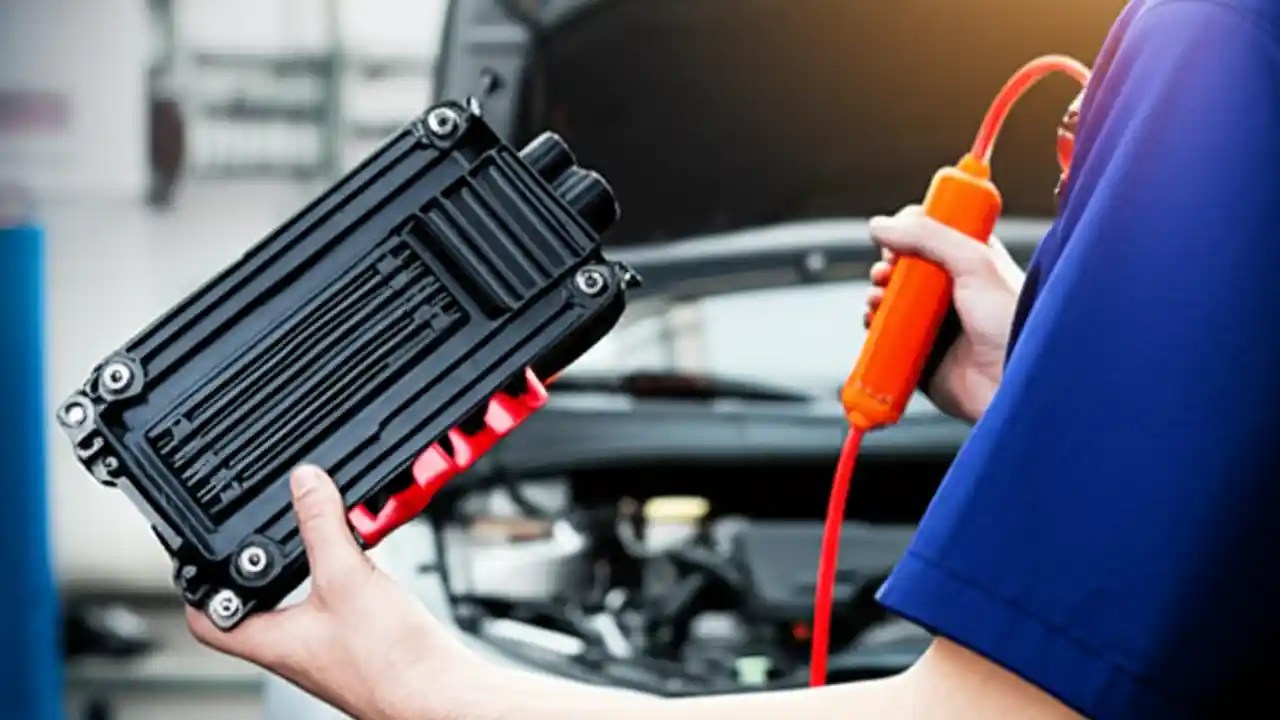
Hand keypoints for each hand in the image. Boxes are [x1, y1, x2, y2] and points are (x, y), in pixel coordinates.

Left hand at [187, 465, 496, 719]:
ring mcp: (328, 647)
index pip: (208, 620)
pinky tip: (365, 557)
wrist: (438, 694)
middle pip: (258, 603)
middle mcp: (294, 648)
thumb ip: (322, 526)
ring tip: (319, 531)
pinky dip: (344, 573)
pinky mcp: (361, 642)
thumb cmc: (389, 664)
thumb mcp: (347, 578)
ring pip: (302, 600)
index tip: (198, 552)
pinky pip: (339, 601)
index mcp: (272, 640)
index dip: (198, 585)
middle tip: (265, 530)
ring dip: (308, 564)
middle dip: (262, 563)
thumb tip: (303, 484)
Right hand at [864, 206, 1024, 421]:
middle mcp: (954, 293)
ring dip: (877, 295)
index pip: (934, 235)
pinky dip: (874, 328)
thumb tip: (879, 225)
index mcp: (974, 264)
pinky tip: (874, 320)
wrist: (1015, 384)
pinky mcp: (921, 357)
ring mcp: (936, 326)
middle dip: (887, 265)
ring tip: (879, 298)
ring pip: (892, 302)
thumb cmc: (1012, 324)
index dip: (910, 231)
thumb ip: (929, 236)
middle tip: (887, 270)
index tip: (898, 236)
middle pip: (906, 268)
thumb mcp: (975, 263)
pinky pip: (887, 339)